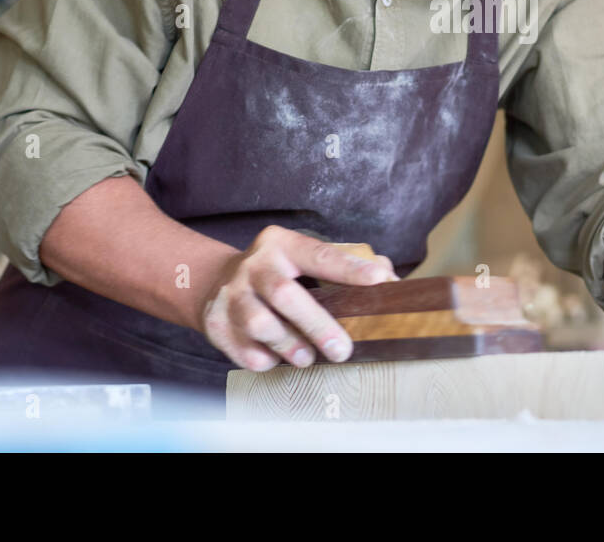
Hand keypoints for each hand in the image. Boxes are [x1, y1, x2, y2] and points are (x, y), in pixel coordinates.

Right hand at [199, 225, 396, 371]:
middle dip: (318, 325)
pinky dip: (267, 360)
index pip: (319, 254)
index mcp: (280, 244)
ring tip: (307, 357)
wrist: (214, 282)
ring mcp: (230, 295)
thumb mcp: (301, 258)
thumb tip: (389, 280)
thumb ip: (344, 265)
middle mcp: (253, 265)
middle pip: (285, 294)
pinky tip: (277, 357)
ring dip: (291, 346)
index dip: (349, 269)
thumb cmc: (276, 273)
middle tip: (342, 350)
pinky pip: (245, 351)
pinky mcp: (215, 325)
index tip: (378, 281)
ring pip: (261, 325)